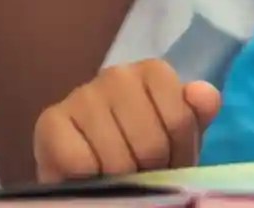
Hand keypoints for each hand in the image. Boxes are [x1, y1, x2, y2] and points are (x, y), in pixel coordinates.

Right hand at [33, 59, 221, 182]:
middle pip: (151, 142)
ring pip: (117, 157)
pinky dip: (89, 180)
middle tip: (142, 175)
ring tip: (119, 177)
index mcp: (152, 72)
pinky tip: (90, 176)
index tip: (170, 161)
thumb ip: (196, 115)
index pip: (180, 119)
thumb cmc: (140, 149)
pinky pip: (81, 163)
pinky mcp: (50, 122)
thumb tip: (203, 94)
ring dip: (122, 180)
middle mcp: (116, 74)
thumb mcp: (176, 136)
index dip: (179, 152)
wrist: (91, 170)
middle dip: (150, 171)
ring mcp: (81, 95)